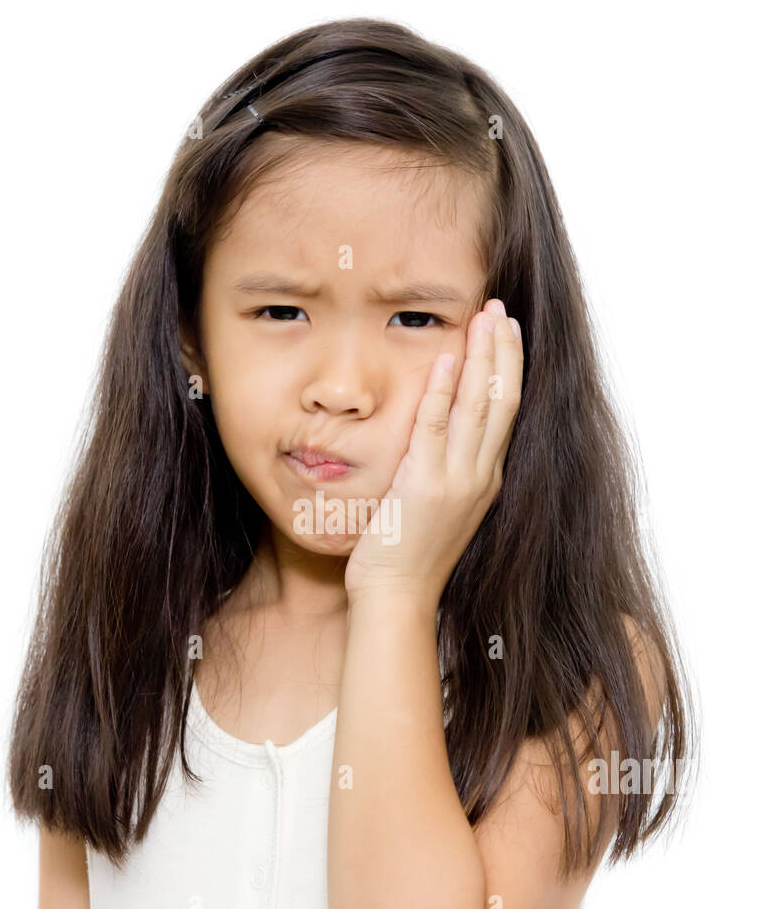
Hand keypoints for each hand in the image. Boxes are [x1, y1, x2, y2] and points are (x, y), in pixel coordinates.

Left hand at [344, 298, 522, 611]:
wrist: (398, 598)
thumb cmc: (408, 558)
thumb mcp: (438, 509)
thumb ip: (445, 473)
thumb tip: (437, 443)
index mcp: (486, 480)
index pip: (506, 412)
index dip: (509, 368)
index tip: (508, 333)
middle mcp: (480, 476)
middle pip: (503, 400)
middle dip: (504, 350)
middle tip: (501, 309)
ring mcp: (457, 481)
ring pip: (479, 406)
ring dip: (482, 357)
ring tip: (483, 317)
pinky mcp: (426, 485)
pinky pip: (436, 427)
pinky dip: (443, 390)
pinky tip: (446, 357)